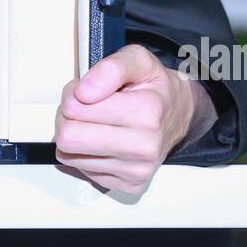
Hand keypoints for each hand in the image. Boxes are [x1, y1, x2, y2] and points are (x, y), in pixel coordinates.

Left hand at [53, 43, 203, 194]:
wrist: (179, 114)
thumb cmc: (156, 88)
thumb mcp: (137, 60)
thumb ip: (110, 69)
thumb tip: (83, 91)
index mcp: (145, 114)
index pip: (74, 108)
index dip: (72, 94)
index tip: (84, 90)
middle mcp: (143, 147)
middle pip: (68, 138)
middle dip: (66, 118)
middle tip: (82, 107)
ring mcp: (136, 171)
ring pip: (69, 156)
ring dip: (74, 136)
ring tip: (94, 122)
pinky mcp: (127, 186)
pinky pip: (80, 170)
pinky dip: (84, 154)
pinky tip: (101, 140)